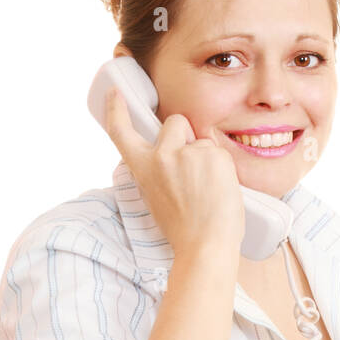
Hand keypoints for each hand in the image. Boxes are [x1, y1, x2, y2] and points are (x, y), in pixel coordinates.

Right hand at [104, 88, 244, 256]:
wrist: (205, 246)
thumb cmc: (184, 230)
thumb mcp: (156, 198)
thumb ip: (157, 172)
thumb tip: (167, 156)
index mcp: (143, 168)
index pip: (122, 132)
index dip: (117, 109)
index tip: (115, 93)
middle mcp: (161, 156)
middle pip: (176, 122)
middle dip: (186, 136)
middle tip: (194, 169)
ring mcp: (187, 153)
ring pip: (203, 141)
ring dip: (208, 158)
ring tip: (208, 190)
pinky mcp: (212, 155)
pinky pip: (220, 152)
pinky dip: (224, 169)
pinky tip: (220, 190)